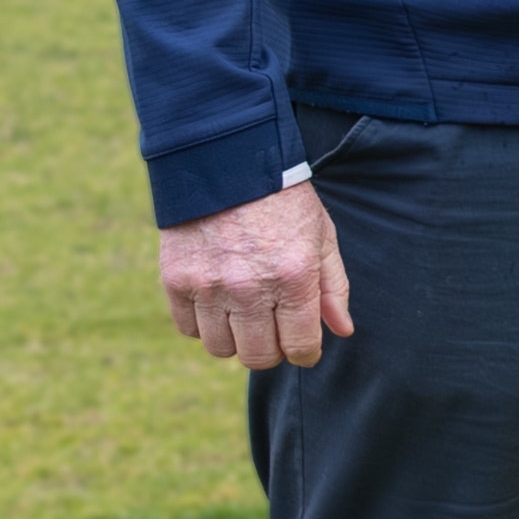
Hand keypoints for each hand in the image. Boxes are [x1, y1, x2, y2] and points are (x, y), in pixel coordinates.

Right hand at [160, 180, 354, 371]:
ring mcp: (209, 285)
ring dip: (235, 338)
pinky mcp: (176, 280)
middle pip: (258, 357)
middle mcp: (250, 286)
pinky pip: (188, 329)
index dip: (305, 352)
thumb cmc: (283, 201)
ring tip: (244, 313)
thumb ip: (333, 287)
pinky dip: (203, 324)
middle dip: (271, 350)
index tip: (303, 346)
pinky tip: (217, 301)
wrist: (227, 162)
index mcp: (293, 275)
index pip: (299, 345)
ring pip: (221, 349)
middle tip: (274, 329)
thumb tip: (342, 331)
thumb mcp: (321, 236)